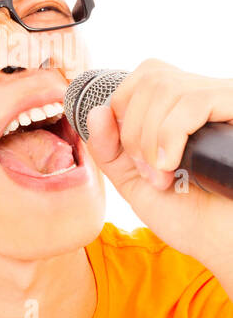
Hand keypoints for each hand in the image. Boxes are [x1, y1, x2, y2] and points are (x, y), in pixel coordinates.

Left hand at [83, 59, 232, 275]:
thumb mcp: (135, 179)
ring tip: (165, 174)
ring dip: (150, 138)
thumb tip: (96, 111)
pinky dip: (170, 134)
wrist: (224, 240)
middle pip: (150, 78)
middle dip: (134, 130)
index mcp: (184, 108)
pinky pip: (194, 101)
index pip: (143, 77)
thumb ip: (110, 148)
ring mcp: (226, 101)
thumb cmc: (187, 213)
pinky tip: (174, 163)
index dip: (123, 114)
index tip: (135, 158)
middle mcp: (209, 97)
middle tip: (150, 171)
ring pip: (167, 88)